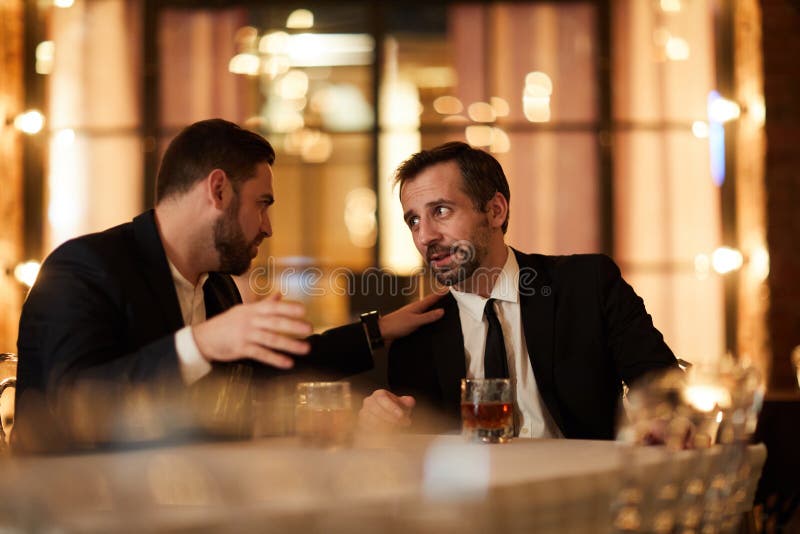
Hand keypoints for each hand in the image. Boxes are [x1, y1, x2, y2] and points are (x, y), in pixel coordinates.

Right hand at [192, 294, 311, 368]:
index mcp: (252, 309)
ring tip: (305, 348)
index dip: (289, 308)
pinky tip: (288, 362)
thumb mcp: (244, 310)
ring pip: (271, 339)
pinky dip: (275, 359)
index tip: (304, 310)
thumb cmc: (226, 323)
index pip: (274, 307)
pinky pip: (261, 354)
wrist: (203, 338)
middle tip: (310, 329)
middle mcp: (250, 320)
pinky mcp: (241, 349)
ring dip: (289, 344)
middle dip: (293, 325)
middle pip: (275, 322)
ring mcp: (246, 335)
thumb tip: (280, 295)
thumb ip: (264, 304)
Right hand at [358, 389, 415, 430]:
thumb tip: (410, 401)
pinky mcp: (362, 425)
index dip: (392, 408)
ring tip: (399, 429)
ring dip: (387, 427)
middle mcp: (369, 402)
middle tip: (404, 424)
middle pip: (377, 411)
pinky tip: (390, 435)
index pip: (383, 399)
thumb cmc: (395, 410)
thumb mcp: (403, 405)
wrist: (387, 418)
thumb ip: (407, 402)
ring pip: (373, 421)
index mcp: (379, 394)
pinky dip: (381, 433)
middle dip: (392, 419)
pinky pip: (370, 430)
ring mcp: (364, 414)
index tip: (401, 415)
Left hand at [378, 291, 445, 342]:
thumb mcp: (415, 321)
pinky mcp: (409, 322)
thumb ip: (428, 316)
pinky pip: (422, 318)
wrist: (381, 332)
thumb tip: (441, 311)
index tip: (449, 288)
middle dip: (438, 298)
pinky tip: (429, 321)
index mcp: (417, 306)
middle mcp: (414, 309)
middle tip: (447, 294)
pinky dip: (427, 317)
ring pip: (425, 310)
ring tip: (441, 305)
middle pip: (429, 302)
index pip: (432, 298)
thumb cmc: (395, 325)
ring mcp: (411, 315)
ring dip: (433, 307)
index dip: (441, 293)